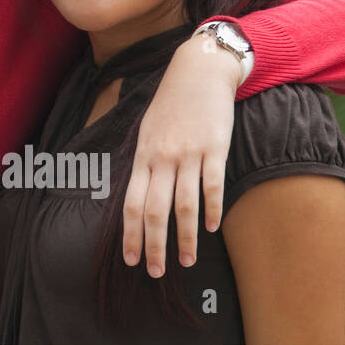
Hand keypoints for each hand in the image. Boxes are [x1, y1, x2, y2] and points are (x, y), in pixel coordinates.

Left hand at [124, 36, 239, 276]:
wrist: (197, 71)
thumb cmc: (171, 105)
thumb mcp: (148, 132)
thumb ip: (145, 164)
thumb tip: (139, 197)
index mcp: (142, 155)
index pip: (131, 203)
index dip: (130, 234)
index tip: (131, 260)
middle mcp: (161, 157)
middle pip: (154, 211)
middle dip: (153, 245)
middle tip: (155, 272)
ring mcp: (188, 153)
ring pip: (184, 204)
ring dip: (184, 238)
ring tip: (185, 262)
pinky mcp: (214, 147)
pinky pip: (212, 185)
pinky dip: (211, 209)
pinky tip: (211, 228)